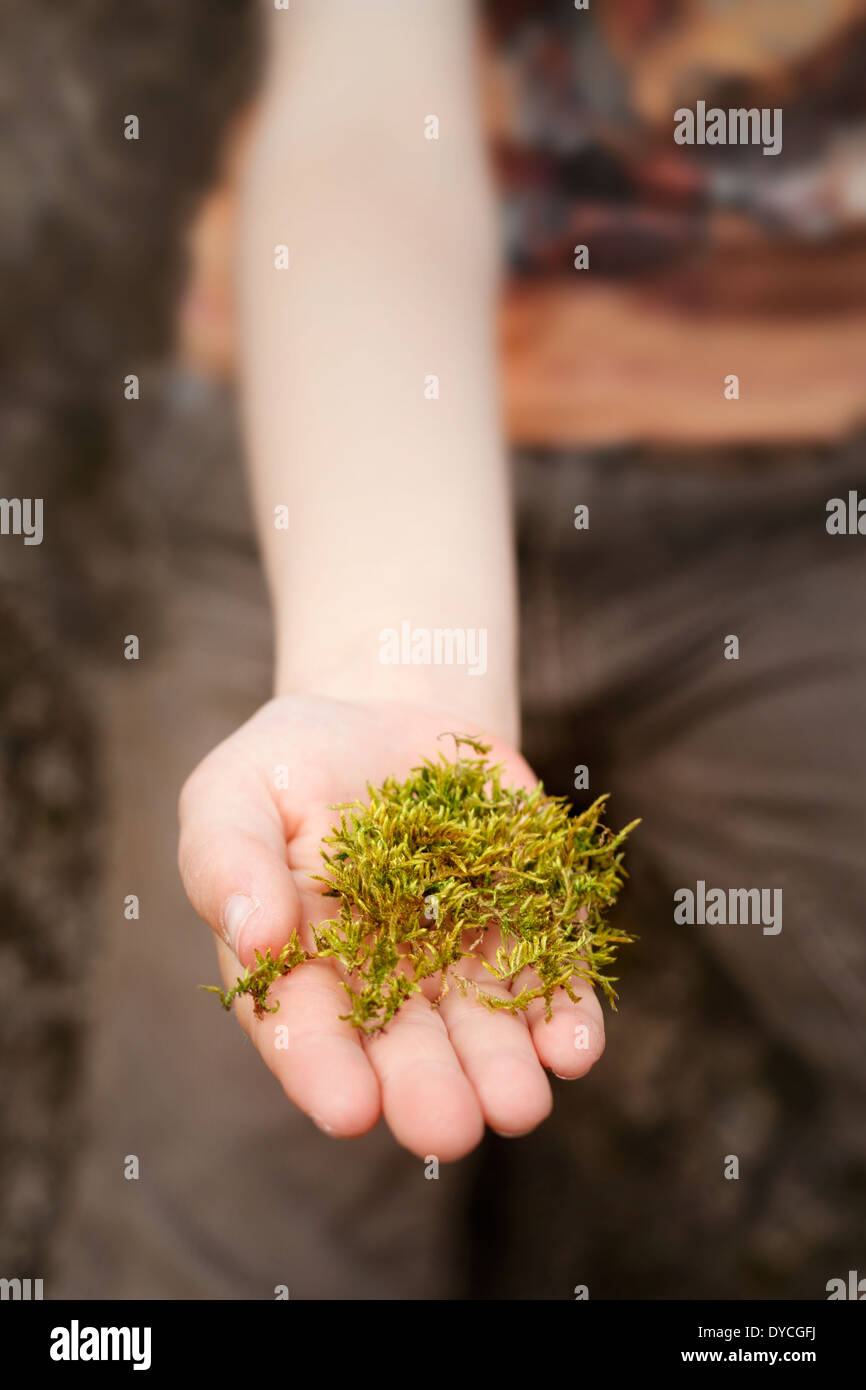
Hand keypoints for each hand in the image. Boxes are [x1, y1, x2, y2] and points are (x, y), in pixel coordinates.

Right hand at [178, 693, 604, 1159]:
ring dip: (505, 1069)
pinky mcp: (526, 918)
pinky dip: (565, 1011)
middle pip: (406, 1048)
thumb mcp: (234, 793)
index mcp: (300, 968)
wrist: (379, 720)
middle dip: (428, 1090)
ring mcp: (459, 955)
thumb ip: (230, 862)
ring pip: (486, 1027)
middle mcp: (384, 981)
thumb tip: (256, 939)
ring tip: (519, 1105)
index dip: (326, 1072)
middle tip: (446, 1130)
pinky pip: (552, 972)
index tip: (349, 1110)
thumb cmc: (286, 767)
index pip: (308, 1031)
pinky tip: (574, 1044)